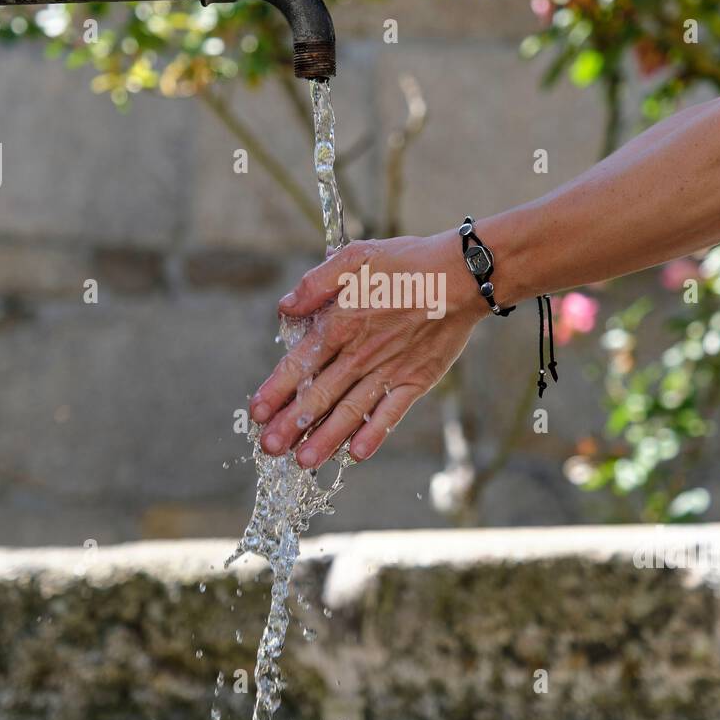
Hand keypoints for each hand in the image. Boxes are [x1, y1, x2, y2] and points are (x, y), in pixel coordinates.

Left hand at [250, 229, 486, 467]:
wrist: (463, 277)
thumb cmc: (409, 263)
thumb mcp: (356, 257)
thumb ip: (317, 284)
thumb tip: (286, 306)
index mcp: (341, 324)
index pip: (300, 364)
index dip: (276, 390)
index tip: (256, 412)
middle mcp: (361, 354)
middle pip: (319, 395)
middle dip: (291, 424)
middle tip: (268, 448)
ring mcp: (389, 371)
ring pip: (350, 411)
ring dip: (325, 438)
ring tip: (303, 462)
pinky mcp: (416, 381)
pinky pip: (391, 414)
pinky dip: (374, 435)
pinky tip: (356, 455)